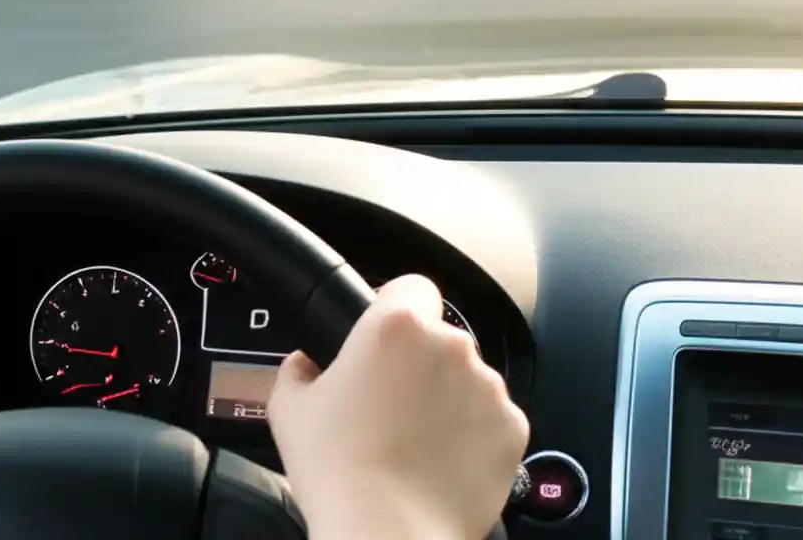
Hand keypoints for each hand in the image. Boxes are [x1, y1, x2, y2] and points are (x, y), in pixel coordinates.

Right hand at [268, 275, 528, 539]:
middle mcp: (450, 347)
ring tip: (413, 441)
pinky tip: (439, 461)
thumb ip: (300, 368)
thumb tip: (308, 364)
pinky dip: (473, 435)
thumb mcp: (290, 407)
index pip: (411, 286)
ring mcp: (488, 388)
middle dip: (419, 363)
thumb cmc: (338, 472)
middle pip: (439, 337)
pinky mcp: (512, 429)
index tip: (383, 336)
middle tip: (387, 404)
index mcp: (396, 327)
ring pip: (468, 379)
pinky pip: (491, 419)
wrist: (386, 533)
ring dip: (447, 398)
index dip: (394, 308)